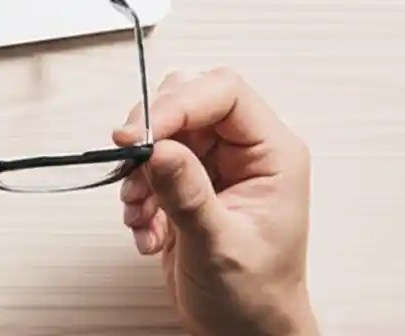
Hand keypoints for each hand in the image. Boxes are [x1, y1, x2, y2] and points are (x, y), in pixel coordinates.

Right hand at [114, 69, 317, 335]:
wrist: (242, 333)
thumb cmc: (254, 298)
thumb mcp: (220, 246)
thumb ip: (188, 194)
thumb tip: (159, 148)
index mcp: (272, 154)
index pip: (223, 93)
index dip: (178, 103)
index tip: (140, 135)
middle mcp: (245, 153)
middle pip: (187, 102)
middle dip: (152, 136)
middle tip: (131, 166)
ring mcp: (215, 166)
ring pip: (163, 132)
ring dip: (139, 171)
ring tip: (141, 211)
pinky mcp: (188, 184)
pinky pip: (149, 164)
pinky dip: (136, 194)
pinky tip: (147, 229)